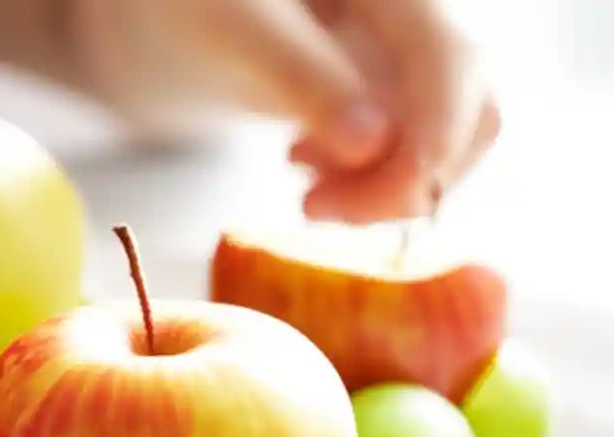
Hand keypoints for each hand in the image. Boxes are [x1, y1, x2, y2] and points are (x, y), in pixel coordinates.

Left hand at [71, 0, 496, 223]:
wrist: (177, 10)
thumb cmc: (198, 4)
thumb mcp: (238, 33)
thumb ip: (303, 77)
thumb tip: (373, 143)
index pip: (452, 64)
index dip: (433, 142)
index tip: (373, 204)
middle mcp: (418, 16)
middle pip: (469, 112)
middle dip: (406, 181)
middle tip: (313, 207)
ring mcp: (409, 56)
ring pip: (445, 143)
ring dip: (384, 188)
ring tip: (305, 187)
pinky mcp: (389, 91)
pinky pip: (410, 150)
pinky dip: (369, 178)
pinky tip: (306, 164)